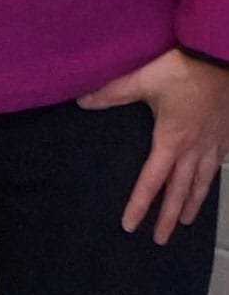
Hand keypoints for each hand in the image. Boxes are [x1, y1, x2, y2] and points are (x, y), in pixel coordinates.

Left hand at [80, 47, 228, 243]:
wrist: (222, 54)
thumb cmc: (182, 68)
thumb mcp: (142, 80)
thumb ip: (111, 93)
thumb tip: (80, 102)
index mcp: (171, 140)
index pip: (152, 181)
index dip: (140, 205)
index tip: (130, 226)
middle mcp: (195, 148)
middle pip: (181, 191)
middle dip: (168, 217)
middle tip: (160, 240)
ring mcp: (214, 142)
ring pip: (203, 181)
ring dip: (193, 203)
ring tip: (185, 221)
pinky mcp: (226, 133)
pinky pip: (218, 164)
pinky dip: (211, 180)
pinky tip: (209, 182)